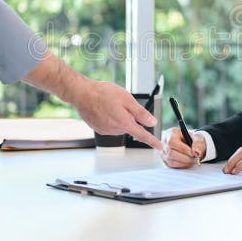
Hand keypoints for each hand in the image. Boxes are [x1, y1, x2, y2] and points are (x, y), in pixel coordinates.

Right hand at [23, 53, 161, 150]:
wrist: (81, 93)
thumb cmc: (102, 93)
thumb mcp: (127, 99)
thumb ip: (140, 113)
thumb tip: (152, 122)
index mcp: (124, 123)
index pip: (143, 135)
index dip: (153, 141)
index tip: (160, 147)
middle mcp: (115, 130)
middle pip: (130, 127)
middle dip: (129, 117)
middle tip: (121, 103)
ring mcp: (106, 130)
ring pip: (120, 125)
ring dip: (119, 117)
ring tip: (109, 104)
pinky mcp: (98, 129)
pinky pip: (110, 125)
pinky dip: (110, 118)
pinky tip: (103, 108)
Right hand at [161, 127, 205, 168]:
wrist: (191, 146)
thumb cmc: (193, 140)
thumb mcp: (198, 138)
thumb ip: (198, 144)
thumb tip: (196, 152)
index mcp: (172, 133)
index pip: (172, 142)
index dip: (182, 149)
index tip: (192, 153)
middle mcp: (165, 142)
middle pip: (171, 153)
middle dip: (185, 157)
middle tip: (194, 158)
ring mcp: (164, 152)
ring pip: (171, 161)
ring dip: (184, 162)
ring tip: (192, 160)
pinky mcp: (166, 160)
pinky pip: (172, 166)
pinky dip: (182, 165)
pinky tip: (188, 162)